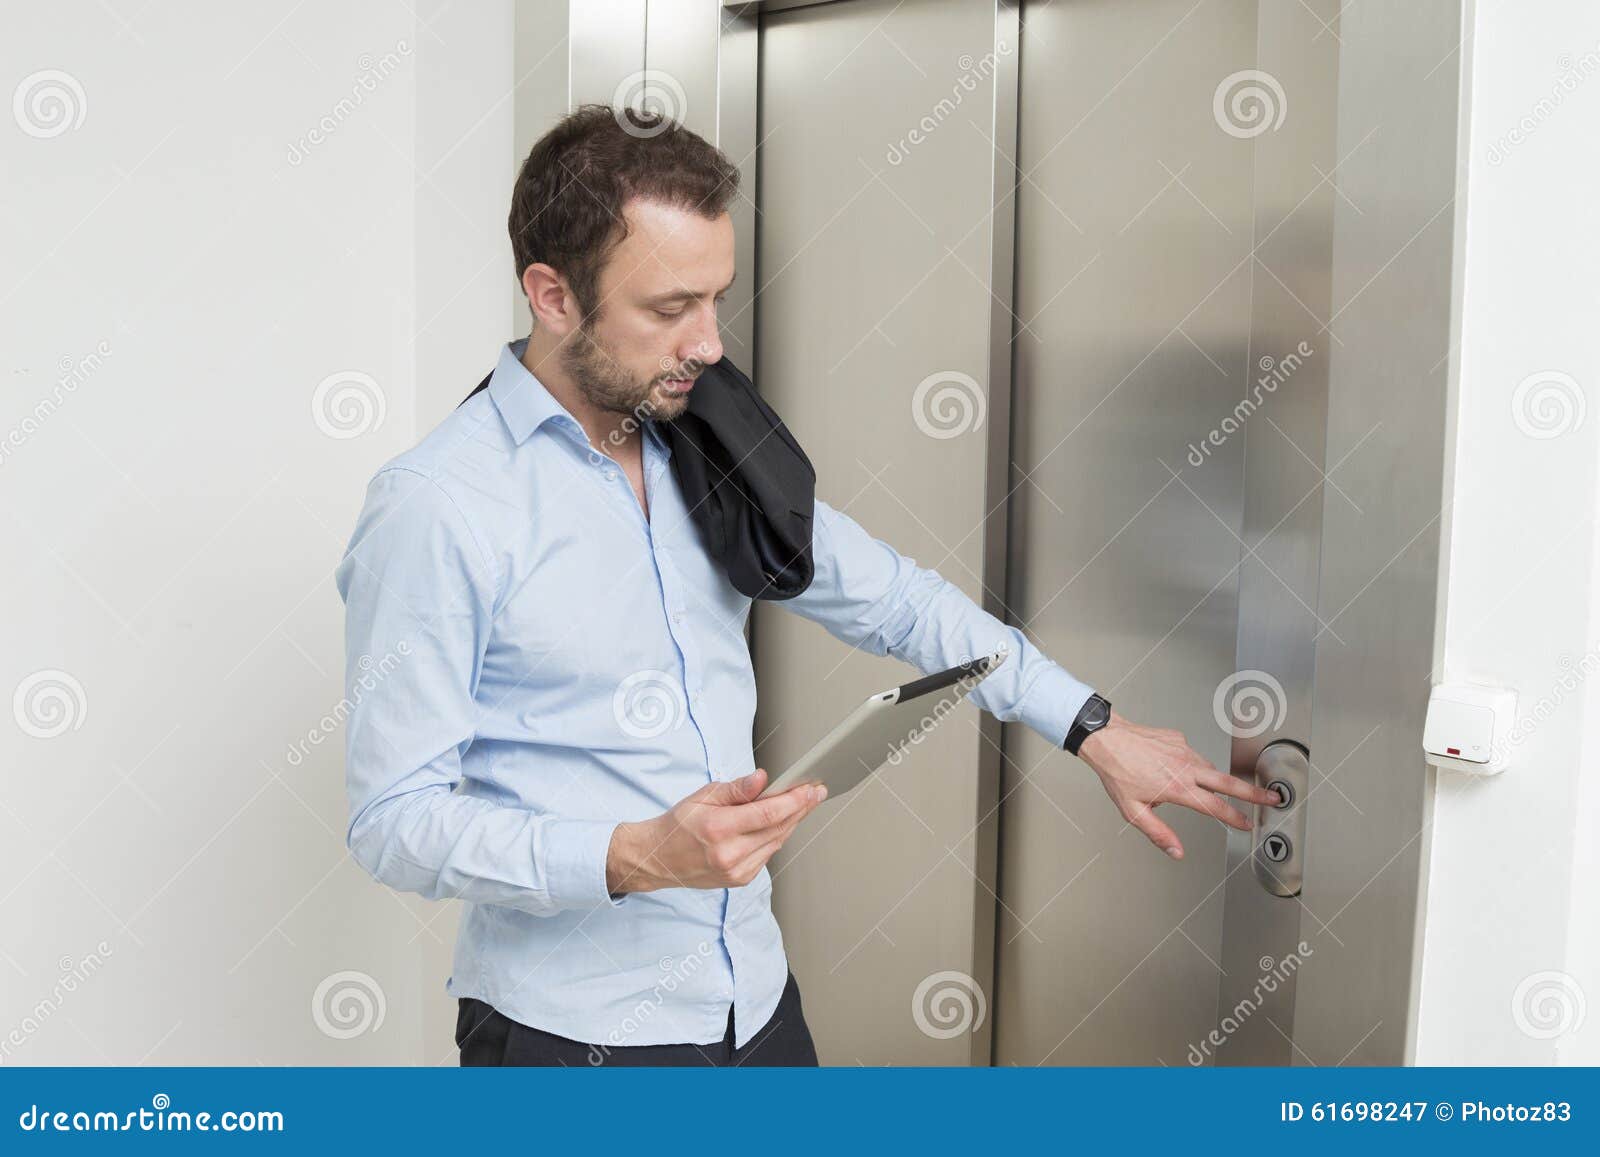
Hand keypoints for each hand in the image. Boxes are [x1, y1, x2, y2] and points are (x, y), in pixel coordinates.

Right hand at [605, 769, 825, 893]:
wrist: (659, 859)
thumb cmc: (679, 824)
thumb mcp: (703, 796)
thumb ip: (736, 789)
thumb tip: (762, 779)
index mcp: (718, 829)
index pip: (767, 814)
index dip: (794, 801)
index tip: (811, 789)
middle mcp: (729, 854)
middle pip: (777, 829)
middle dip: (801, 809)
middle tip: (816, 792)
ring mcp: (735, 871)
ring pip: (776, 842)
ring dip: (792, 822)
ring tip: (803, 803)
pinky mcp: (740, 880)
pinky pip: (767, 855)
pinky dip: (777, 837)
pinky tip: (781, 823)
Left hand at [1076, 712, 1282, 859]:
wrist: (1107, 738)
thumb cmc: (1117, 773)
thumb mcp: (1133, 811)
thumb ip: (1158, 833)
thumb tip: (1176, 851)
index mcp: (1178, 788)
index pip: (1215, 807)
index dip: (1235, 817)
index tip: (1248, 824)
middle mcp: (1186, 768)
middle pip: (1229, 783)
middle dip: (1254, 792)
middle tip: (1273, 797)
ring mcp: (1184, 751)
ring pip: (1210, 768)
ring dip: (1216, 780)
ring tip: (1205, 788)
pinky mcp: (1179, 739)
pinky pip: (1192, 756)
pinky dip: (1191, 765)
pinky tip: (1176, 769)